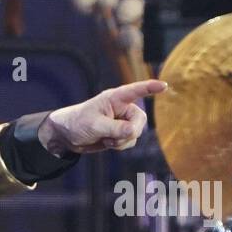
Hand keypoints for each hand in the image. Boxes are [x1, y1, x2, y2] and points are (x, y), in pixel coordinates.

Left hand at [37, 79, 165, 154]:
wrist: (67, 136)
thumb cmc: (78, 123)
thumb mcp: (95, 125)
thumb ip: (115, 128)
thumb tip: (134, 132)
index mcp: (115, 98)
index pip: (136, 91)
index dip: (151, 87)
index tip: (164, 85)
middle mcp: (122, 108)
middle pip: (140, 121)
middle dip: (129, 132)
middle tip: (113, 138)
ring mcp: (122, 121)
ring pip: (135, 134)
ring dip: (121, 141)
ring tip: (105, 139)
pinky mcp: (120, 133)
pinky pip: (130, 142)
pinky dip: (120, 146)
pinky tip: (107, 142)